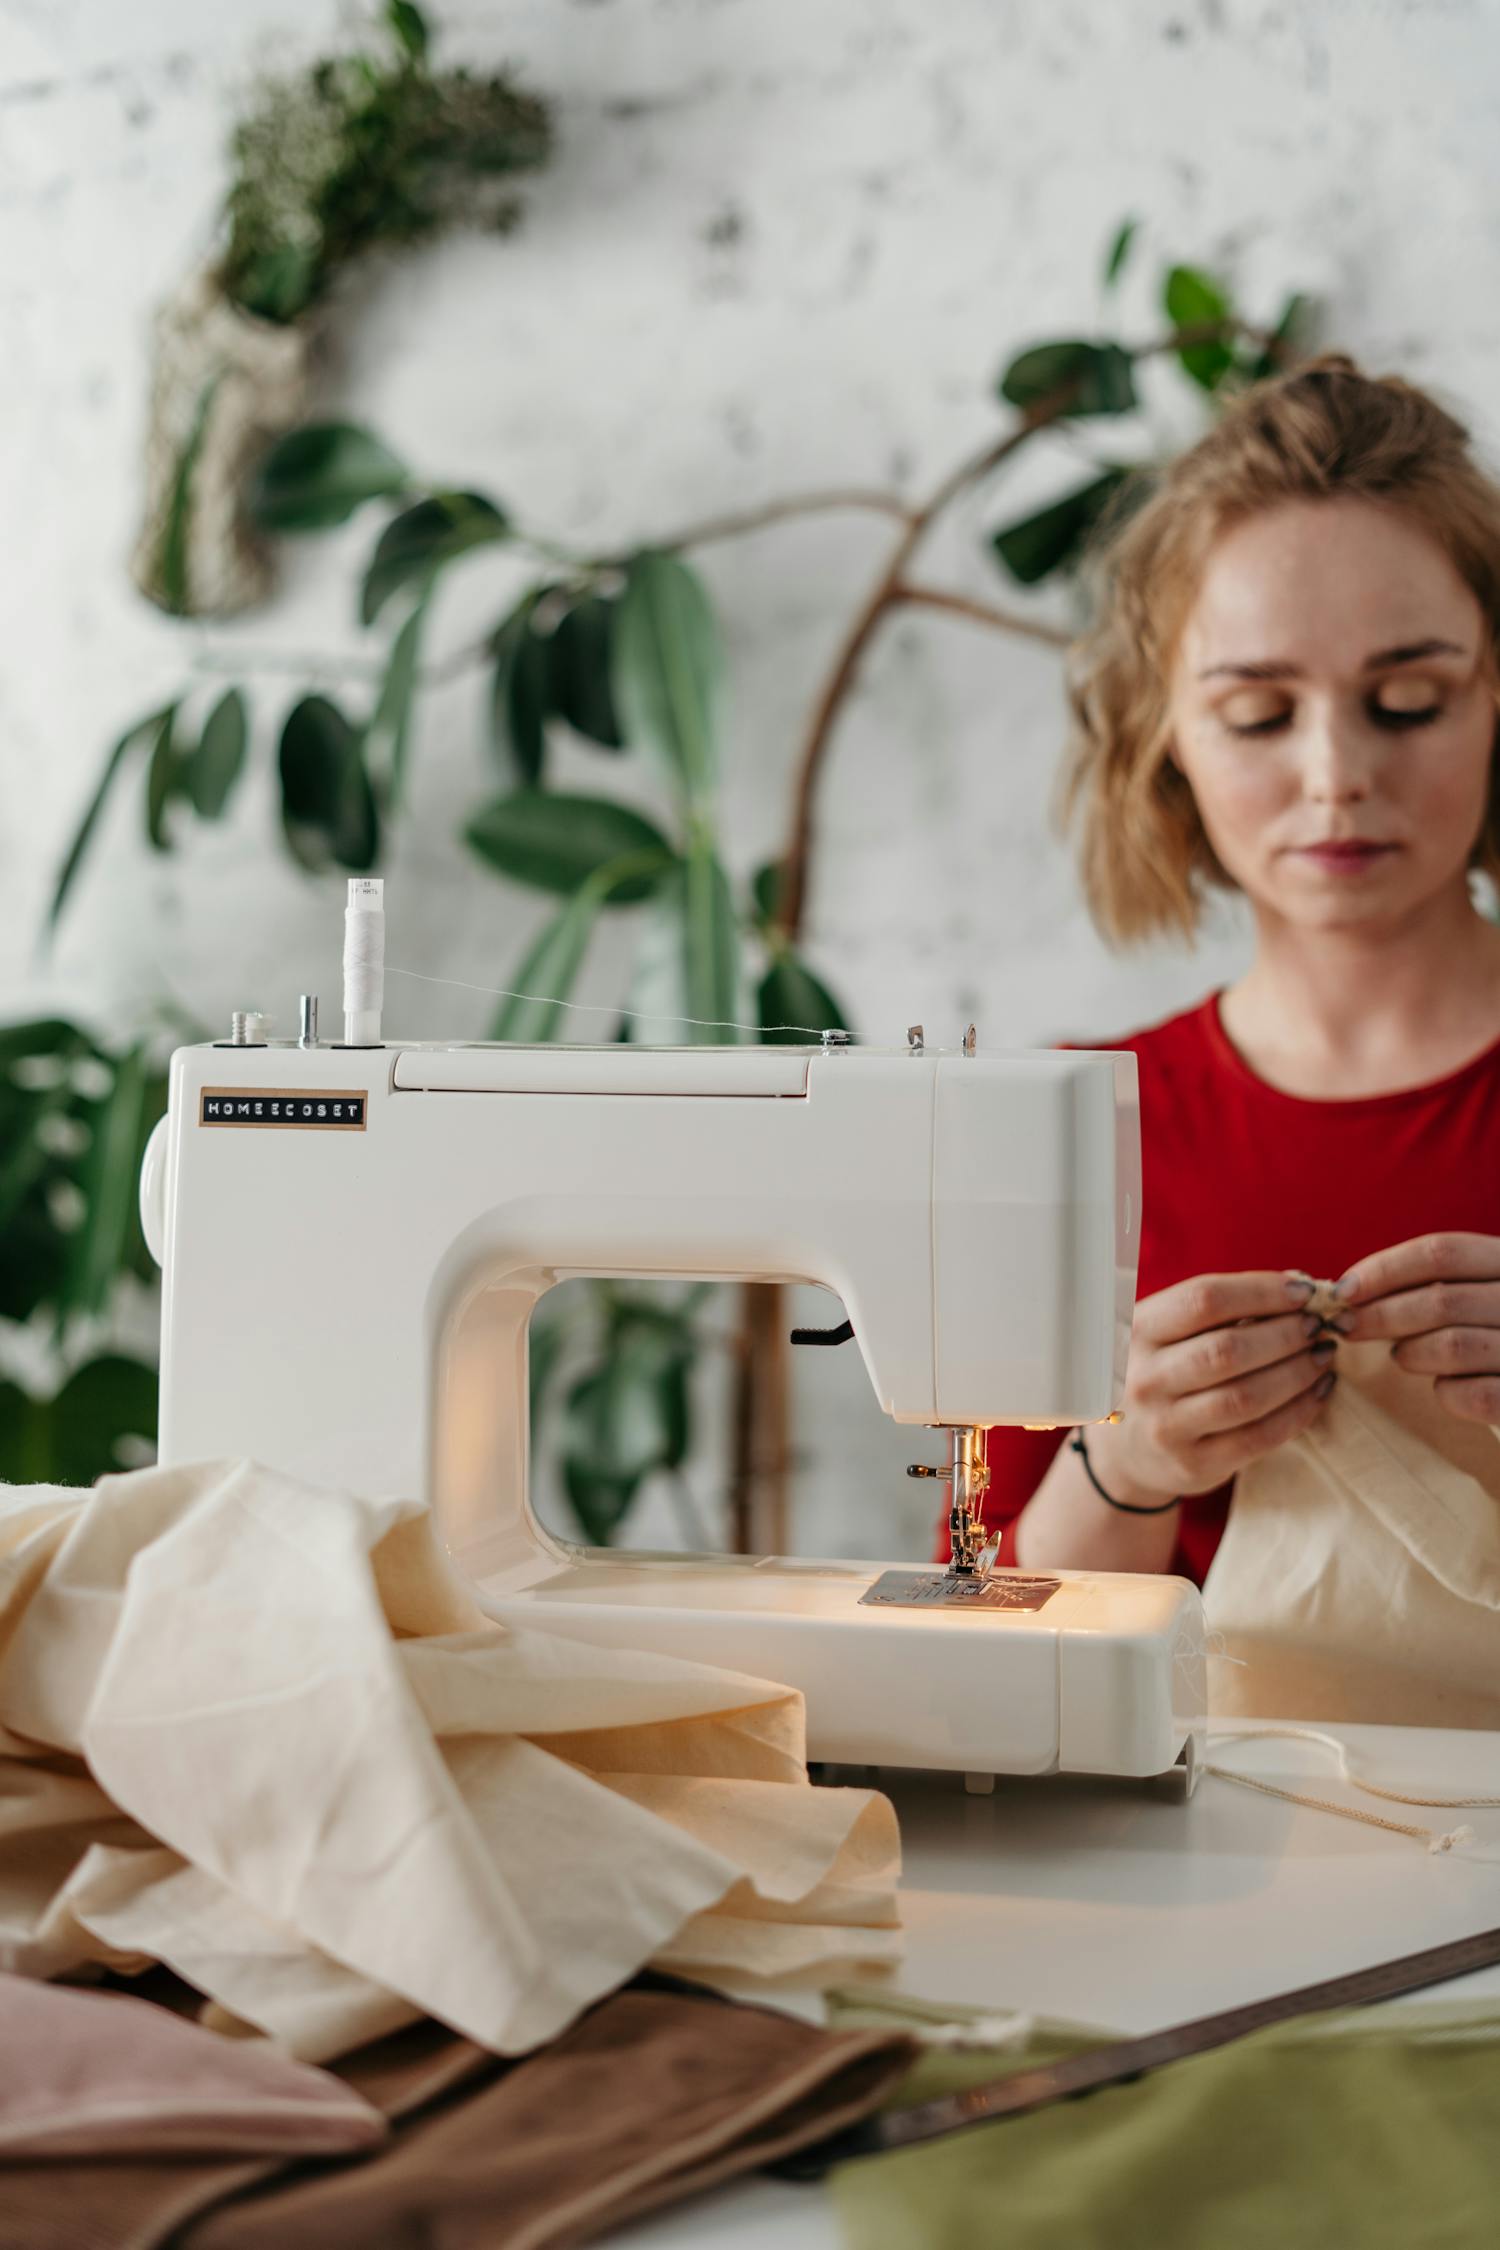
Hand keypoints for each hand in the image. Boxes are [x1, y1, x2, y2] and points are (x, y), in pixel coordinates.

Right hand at [1088, 1270, 1337, 1503]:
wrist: (1127, 1450)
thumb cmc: (1164, 1373)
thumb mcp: (1169, 1333)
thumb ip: (1222, 1310)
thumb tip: (1299, 1287)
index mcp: (1137, 1331)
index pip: (1204, 1300)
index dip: (1261, 1291)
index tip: (1303, 1291)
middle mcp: (1144, 1379)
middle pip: (1228, 1350)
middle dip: (1286, 1334)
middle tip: (1318, 1326)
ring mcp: (1166, 1426)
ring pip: (1248, 1396)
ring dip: (1298, 1372)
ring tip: (1323, 1355)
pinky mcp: (1194, 1464)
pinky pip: (1260, 1436)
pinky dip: (1300, 1411)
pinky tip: (1319, 1391)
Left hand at [1328, 1232, 1499, 1423]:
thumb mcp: (1484, 1288)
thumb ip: (1442, 1281)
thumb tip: (1353, 1291)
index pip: (1442, 1252)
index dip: (1385, 1269)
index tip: (1343, 1290)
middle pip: (1440, 1299)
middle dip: (1380, 1315)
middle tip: (1347, 1328)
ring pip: (1453, 1346)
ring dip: (1411, 1353)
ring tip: (1401, 1356)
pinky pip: (1474, 1395)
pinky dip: (1446, 1393)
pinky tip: (1442, 1387)